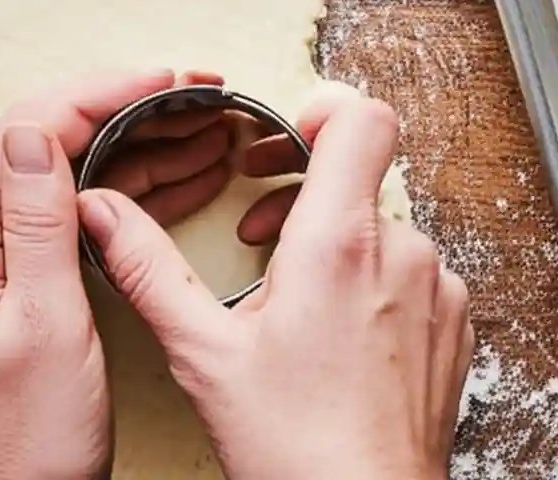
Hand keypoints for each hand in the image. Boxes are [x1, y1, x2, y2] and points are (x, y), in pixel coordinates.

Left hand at [0, 69, 232, 479]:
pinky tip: (191, 185)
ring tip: (215, 136)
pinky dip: (138, 196)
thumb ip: (38, 223)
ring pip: (79, 177)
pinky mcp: (29, 286)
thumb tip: (37, 129)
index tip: (173, 78)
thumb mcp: (42, 324)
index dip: (107, 90)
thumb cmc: (24, 437)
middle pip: (57, 142)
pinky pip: (86, 218)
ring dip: (147, 150)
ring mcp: (2, 262)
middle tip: (206, 99)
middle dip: (136, 111)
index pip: (34, 127)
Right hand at [77, 96, 473, 479]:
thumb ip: (149, 268)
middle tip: (258, 227)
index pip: (361, 118)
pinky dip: (372, 280)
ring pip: (381, 227)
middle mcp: (401, 252)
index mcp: (337, 243)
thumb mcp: (203, 353)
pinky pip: (412, 269)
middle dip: (301, 191)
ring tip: (291, 295)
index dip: (321, 110)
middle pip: (358, 175)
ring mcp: (437, 287)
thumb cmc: (292, 446)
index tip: (283, 138)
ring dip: (334, 243)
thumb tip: (103, 211)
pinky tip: (336, 329)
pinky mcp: (454, 321)